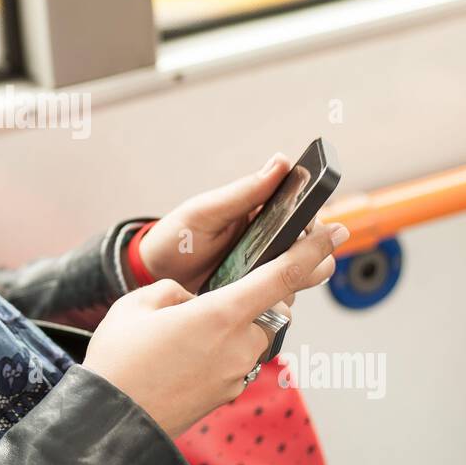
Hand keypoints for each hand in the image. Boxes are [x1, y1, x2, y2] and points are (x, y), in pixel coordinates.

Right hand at [85, 218, 340, 438]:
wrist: (111, 423)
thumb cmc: (119, 360)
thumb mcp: (136, 304)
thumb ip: (172, 291)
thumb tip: (191, 302)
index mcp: (221, 313)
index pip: (283, 275)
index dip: (314, 250)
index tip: (338, 231)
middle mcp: (239, 345)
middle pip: (272, 307)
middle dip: (262, 292)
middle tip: (234, 284)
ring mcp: (236, 374)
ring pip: (254, 335)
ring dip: (238, 323)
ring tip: (192, 326)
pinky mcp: (227, 394)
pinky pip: (236, 359)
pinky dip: (223, 348)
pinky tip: (187, 353)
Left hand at [135, 153, 340, 293]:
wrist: (154, 276)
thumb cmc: (178, 236)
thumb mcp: (206, 211)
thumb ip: (244, 191)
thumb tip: (281, 162)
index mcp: (262, 212)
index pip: (305, 211)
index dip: (311, 219)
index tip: (306, 226)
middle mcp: (270, 241)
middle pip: (312, 247)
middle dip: (311, 254)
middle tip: (289, 259)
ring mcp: (265, 270)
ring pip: (303, 276)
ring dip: (296, 280)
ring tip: (269, 282)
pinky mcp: (256, 297)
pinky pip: (281, 300)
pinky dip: (277, 303)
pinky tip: (260, 302)